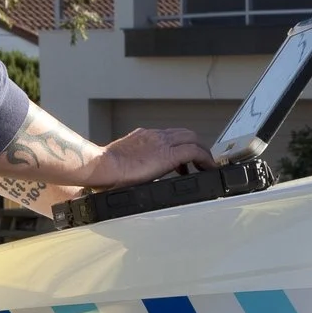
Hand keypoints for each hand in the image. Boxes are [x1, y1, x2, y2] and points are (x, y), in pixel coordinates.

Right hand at [81, 127, 212, 188]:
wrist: (103, 166)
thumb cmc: (106, 169)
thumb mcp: (123, 163)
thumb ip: (133, 165)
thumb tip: (135, 179)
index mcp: (143, 136)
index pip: (169, 136)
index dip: (179, 146)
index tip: (183, 161)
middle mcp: (155, 135)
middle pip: (185, 133)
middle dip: (196, 145)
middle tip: (200, 161)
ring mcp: (162, 142)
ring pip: (192, 138)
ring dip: (202, 151)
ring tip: (206, 166)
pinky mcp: (168, 154)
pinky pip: (194, 151)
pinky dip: (205, 159)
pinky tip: (208, 169)